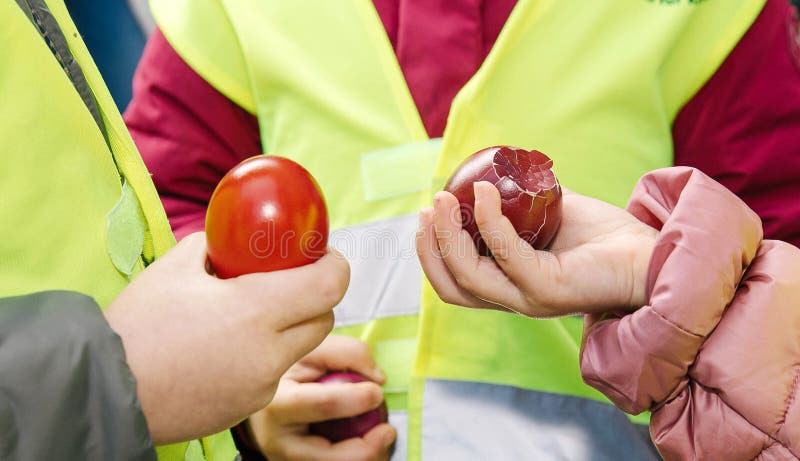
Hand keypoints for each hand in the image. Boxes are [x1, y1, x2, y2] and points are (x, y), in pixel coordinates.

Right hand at [104, 232, 348, 443]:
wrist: (105, 390)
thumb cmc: (139, 325)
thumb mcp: (176, 267)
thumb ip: (217, 247)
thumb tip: (238, 238)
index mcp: (256, 309)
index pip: (329, 285)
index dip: (335, 265)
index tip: (322, 254)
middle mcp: (269, 351)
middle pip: (324, 318)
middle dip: (315, 297)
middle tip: (290, 282)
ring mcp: (262, 385)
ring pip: (302, 349)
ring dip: (292, 328)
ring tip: (254, 316)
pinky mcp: (249, 407)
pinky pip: (274, 374)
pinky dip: (266, 356)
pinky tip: (230, 348)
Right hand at [248, 335, 395, 460]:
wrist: (267, 397)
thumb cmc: (292, 370)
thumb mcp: (314, 351)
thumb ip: (347, 353)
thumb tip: (377, 379)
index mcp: (278, 402)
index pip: (322, 404)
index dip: (356, 400)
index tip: (377, 391)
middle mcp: (277, 439)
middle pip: (326, 456)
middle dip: (366, 449)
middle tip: (389, 431)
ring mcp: (284, 459)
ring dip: (366, 457)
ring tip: (384, 437)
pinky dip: (357, 459)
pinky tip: (371, 446)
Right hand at [417, 182, 656, 316]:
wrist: (652, 255)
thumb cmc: (605, 237)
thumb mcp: (551, 216)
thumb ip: (520, 205)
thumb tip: (494, 173)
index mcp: (510, 287)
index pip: (455, 282)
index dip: (431, 252)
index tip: (427, 213)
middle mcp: (515, 299)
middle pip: (451, 286)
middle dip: (430, 247)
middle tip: (430, 206)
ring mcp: (530, 298)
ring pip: (469, 274)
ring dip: (449, 234)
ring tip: (445, 198)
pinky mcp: (549, 289)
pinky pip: (506, 253)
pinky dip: (489, 220)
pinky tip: (486, 192)